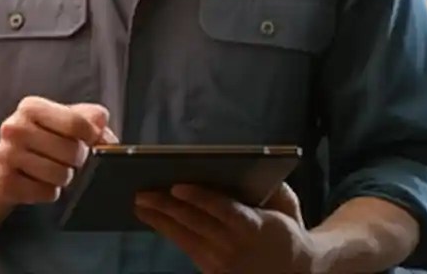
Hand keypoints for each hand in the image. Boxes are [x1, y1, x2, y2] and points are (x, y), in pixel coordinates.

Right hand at [0, 96, 117, 204]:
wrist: (5, 162)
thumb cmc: (41, 138)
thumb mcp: (64, 119)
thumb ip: (89, 118)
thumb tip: (101, 123)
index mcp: (31, 107)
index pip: (76, 123)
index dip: (93, 136)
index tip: (93, 140)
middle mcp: (14, 128)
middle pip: (71, 151)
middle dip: (79, 160)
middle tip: (71, 159)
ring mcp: (6, 156)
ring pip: (60, 175)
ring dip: (65, 177)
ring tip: (55, 170)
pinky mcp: (5, 183)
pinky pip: (46, 193)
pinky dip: (50, 192)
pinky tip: (41, 182)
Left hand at [134, 183, 318, 273]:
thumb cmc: (286, 231)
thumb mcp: (287, 206)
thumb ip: (272, 186)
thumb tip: (247, 164)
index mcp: (254, 227)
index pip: (222, 210)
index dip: (199, 197)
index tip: (177, 186)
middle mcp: (235, 247)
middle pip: (195, 224)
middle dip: (166, 207)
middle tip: (142, 193)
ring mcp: (222, 263)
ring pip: (186, 239)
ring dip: (160, 222)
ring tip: (139, 206)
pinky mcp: (214, 273)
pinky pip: (187, 250)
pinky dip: (169, 233)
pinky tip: (154, 220)